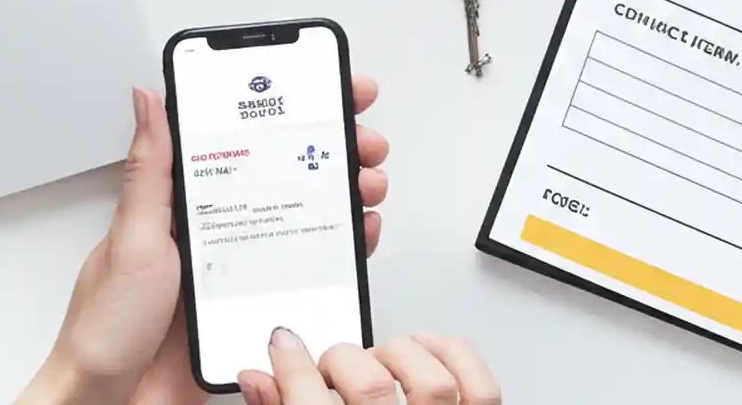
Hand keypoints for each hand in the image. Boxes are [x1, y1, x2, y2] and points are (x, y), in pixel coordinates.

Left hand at [16, 78, 389, 404]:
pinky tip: (355, 235)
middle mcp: (212, 227)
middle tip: (362, 139)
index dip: (281, 110)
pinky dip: (338, 248)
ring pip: (301, 216)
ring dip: (342, 194)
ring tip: (366, 183)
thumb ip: (150, 170)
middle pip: (281, 172)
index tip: (322, 88)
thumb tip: (148, 98)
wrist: (113, 403)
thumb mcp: (133, 237)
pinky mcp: (253, 302)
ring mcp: (236, 265)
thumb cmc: (106, 326)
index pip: (238, 137)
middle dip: (329, 148)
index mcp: (180, 201)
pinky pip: (305, 268)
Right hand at [239, 329, 500, 404]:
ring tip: (376, 359)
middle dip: (339, 358)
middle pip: (370, 386)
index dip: (290, 363)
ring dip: (396, 354)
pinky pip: (482, 389)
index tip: (283, 343)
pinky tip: (426, 349)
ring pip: (431, 382)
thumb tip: (259, 382)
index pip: (311, 404)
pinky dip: (454, 354)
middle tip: (327, 365)